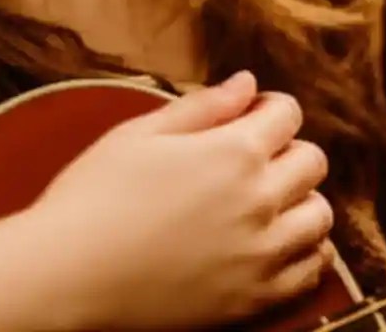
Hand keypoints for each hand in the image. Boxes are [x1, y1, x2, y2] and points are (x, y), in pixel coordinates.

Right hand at [30, 71, 335, 328]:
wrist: (65, 279)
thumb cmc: (90, 201)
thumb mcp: (137, 135)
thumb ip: (202, 106)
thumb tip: (246, 84)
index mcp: (233, 152)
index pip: (287, 114)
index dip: (269, 109)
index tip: (251, 117)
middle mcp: (260, 202)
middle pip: (312, 163)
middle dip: (287, 152)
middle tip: (251, 162)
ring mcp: (263, 256)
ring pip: (319, 219)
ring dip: (299, 204)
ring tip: (263, 207)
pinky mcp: (257, 301)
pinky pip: (309, 272)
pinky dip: (299, 255)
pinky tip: (267, 247)